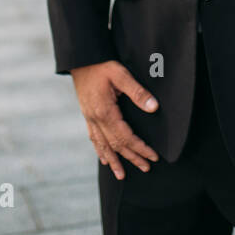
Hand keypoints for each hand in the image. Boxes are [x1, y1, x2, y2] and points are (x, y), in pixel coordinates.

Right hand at [70, 60, 159, 178]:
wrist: (81, 59)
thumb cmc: (102, 64)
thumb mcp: (121, 74)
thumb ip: (137, 92)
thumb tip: (153, 107)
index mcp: (105, 111)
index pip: (126, 137)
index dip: (140, 148)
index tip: (153, 156)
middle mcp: (96, 119)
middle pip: (115, 145)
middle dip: (131, 157)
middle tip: (146, 168)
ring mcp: (89, 118)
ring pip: (102, 145)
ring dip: (114, 161)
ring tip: (121, 175)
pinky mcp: (87, 114)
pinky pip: (93, 138)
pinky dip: (100, 150)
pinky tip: (104, 159)